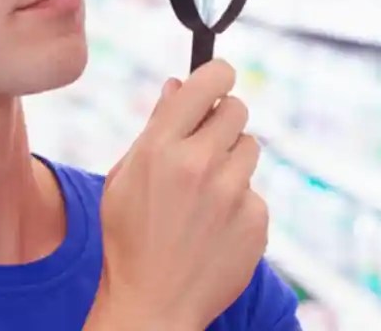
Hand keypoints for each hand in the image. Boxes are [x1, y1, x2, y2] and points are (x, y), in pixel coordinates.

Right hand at [86, 60, 266, 330]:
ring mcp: (232, 193)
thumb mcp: (125, 177)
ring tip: (206, 193)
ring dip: (233, 161)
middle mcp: (201, 164)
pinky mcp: (255, 219)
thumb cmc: (130, 238)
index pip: (209, 82)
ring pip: (250, 148)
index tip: (219, 80)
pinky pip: (254, 191)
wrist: (153, 304)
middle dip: (224, 120)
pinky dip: (239, 202)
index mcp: (162, 148)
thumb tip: (178, 85)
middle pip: (238, 110)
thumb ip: (156, 127)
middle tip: (207, 144)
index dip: (218, 75)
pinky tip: (215, 226)